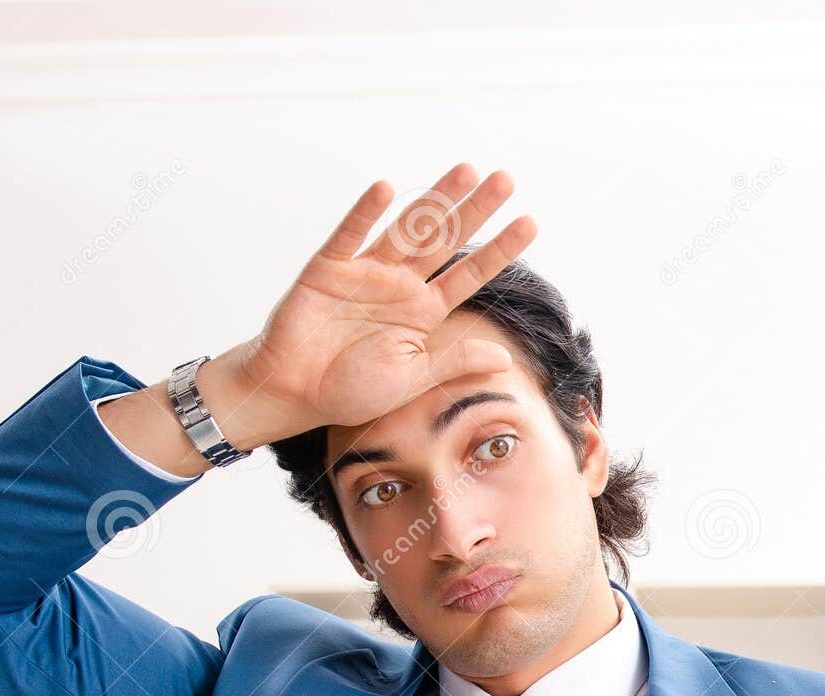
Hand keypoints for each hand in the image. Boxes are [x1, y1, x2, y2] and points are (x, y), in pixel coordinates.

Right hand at [216, 164, 536, 442]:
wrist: (295, 393)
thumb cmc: (351, 391)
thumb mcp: (412, 379)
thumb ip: (454, 362)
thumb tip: (504, 359)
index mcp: (423, 311)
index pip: (469, 274)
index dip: (499, 250)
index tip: (529, 222)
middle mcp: (400, 285)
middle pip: (445, 239)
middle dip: (475, 210)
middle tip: (505, 179)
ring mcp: (366, 272)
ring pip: (407, 227)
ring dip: (435, 200)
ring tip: (465, 172)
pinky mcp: (329, 268)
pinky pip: (350, 236)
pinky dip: (364, 214)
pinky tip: (386, 190)